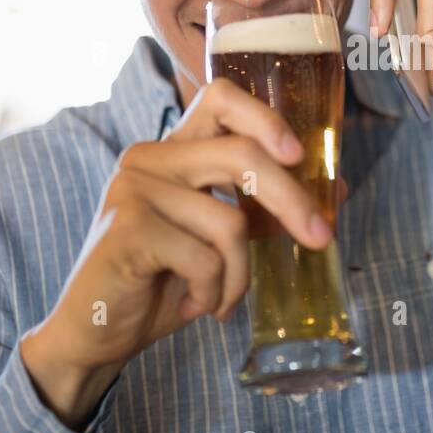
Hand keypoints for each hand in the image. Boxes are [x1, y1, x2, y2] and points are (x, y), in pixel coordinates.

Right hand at [20, 77, 339, 428]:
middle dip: (292, 201)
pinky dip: (212, 292)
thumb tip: (336, 190)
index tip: (298, 154)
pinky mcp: (127, 227)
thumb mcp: (221, 242)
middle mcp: (148, 157)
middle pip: (241, 155)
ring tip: (219, 300)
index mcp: (172, 150)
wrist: (97, 334)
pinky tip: (192, 307)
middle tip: (320, 239)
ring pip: (230, 221)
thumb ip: (263, 210)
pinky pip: (204, 258)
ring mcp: (134, 189)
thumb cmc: (160, 283)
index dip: (265, 117)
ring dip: (238, 275)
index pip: (220, 97)